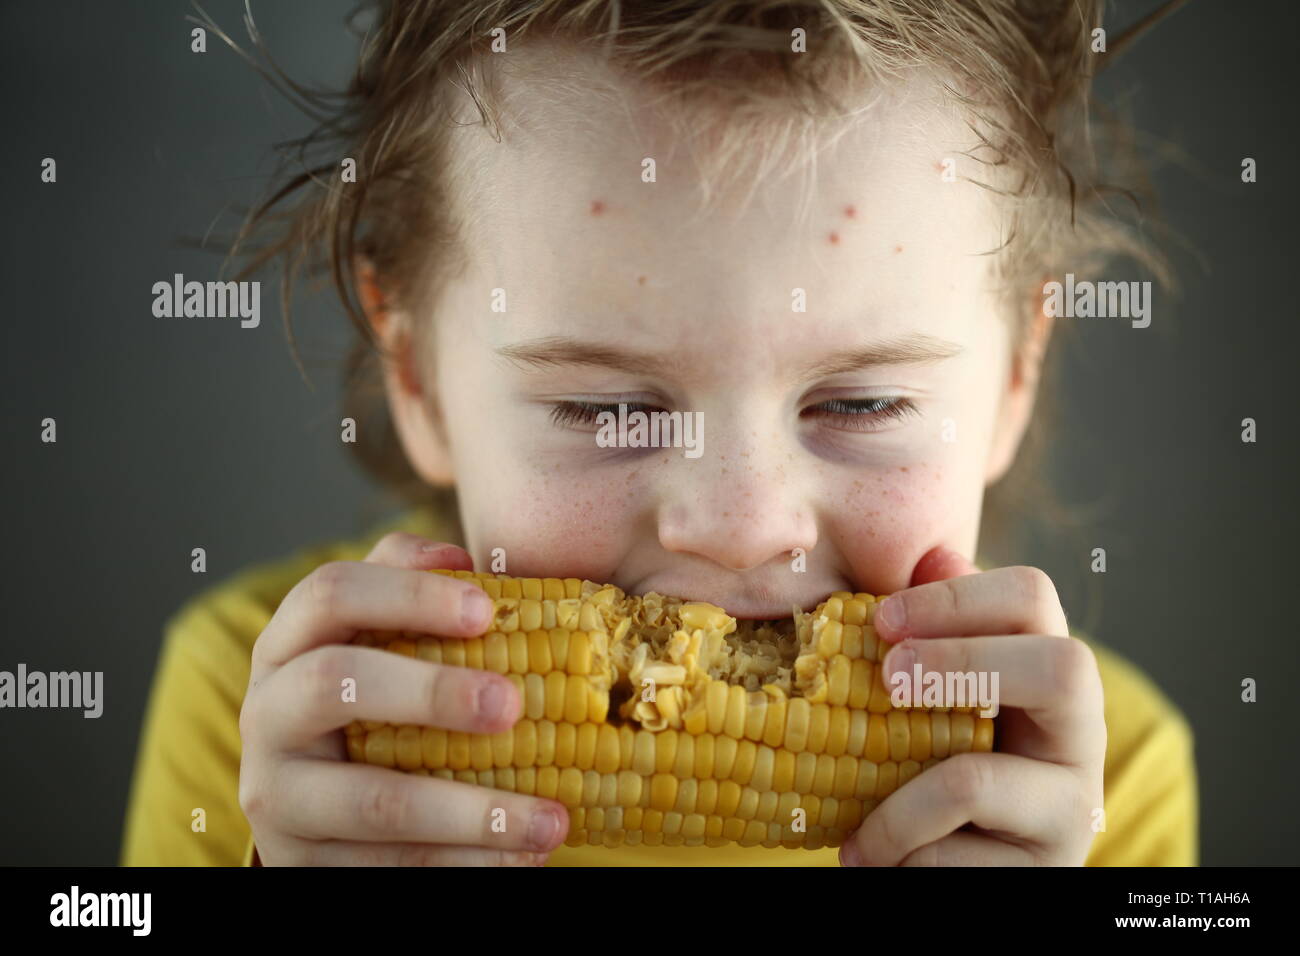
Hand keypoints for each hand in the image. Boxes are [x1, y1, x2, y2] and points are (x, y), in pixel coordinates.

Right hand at [238, 532, 568, 864]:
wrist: (326, 813)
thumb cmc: (376, 703)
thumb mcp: (384, 642)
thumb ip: (416, 589)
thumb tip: (462, 559)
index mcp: (290, 642)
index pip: (331, 593)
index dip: (407, 594)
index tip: (486, 610)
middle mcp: (268, 711)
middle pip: (333, 682)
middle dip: (429, 690)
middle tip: (511, 704)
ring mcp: (278, 793)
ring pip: (371, 800)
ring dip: (471, 813)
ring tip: (551, 822)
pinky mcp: (299, 862)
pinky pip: (387, 866)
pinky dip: (464, 863)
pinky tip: (524, 858)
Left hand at [839, 547, 1105, 865]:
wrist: (955, 872)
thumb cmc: (932, 768)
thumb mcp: (930, 699)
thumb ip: (930, 632)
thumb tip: (933, 553)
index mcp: (1044, 671)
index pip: (1033, 597)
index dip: (955, 598)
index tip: (881, 621)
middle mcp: (1079, 733)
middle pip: (1065, 666)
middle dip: (962, 663)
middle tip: (887, 680)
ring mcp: (1074, 806)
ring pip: (977, 781)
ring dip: (895, 807)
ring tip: (852, 837)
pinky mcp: (1048, 870)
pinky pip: (958, 857)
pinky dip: (904, 857)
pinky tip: (876, 863)